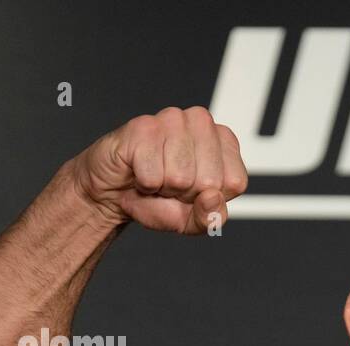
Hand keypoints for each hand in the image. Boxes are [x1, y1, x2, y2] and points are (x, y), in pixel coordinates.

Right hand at [70, 106, 247, 232]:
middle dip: (187, 195)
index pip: (235, 182)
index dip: (211, 198)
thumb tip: (213, 197)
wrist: (114, 194)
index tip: (194, 192)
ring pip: (181, 177)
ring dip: (163, 188)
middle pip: (209, 180)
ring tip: (156, 177)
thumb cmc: (159, 201)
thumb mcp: (193, 221)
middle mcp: (202, 123)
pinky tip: (139, 171)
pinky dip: (144, 184)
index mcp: (224, 142)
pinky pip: (153, 175)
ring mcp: (172, 119)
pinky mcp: (143, 126)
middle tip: (170, 186)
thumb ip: (212, 217)